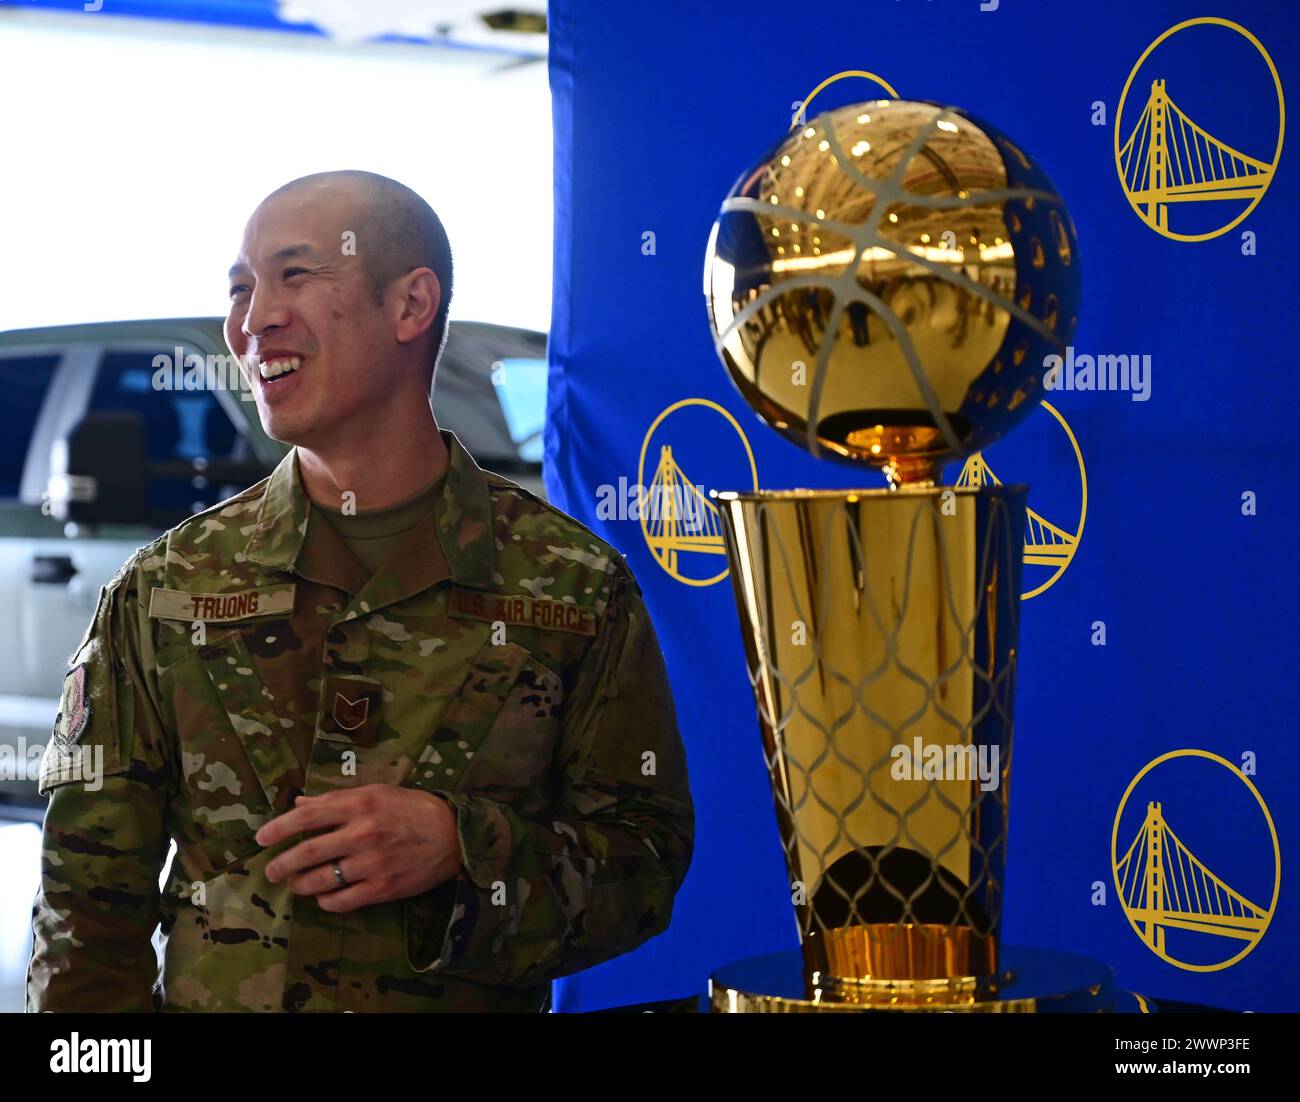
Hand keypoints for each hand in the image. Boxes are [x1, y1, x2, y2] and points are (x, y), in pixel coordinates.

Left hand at [257, 785, 461, 912]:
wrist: (452, 835)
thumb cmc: (412, 809)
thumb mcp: (376, 793)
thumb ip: (336, 799)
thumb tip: (299, 804)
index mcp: (359, 805)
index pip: (307, 817)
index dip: (278, 829)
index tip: (261, 839)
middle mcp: (362, 834)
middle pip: (307, 853)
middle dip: (282, 864)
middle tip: (271, 872)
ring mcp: (371, 863)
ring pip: (320, 880)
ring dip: (301, 884)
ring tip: (296, 884)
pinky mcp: (381, 888)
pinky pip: (341, 901)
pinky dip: (325, 901)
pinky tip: (323, 897)